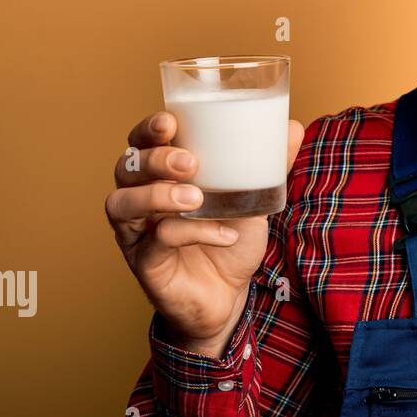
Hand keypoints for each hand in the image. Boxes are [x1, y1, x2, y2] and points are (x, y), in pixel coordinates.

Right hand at [105, 110, 303, 357]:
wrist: (230, 294)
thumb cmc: (231, 237)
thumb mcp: (254, 198)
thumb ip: (268, 163)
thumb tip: (293, 126)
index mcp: (161, 175)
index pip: (140, 142)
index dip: (147, 129)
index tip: (170, 121)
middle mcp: (140, 199)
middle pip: (126, 167)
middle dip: (155, 159)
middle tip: (190, 163)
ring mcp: (137, 232)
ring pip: (123, 203)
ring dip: (158, 195)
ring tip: (197, 199)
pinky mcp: (145, 262)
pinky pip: (156, 242)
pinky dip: (192, 233)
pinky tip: (225, 234)